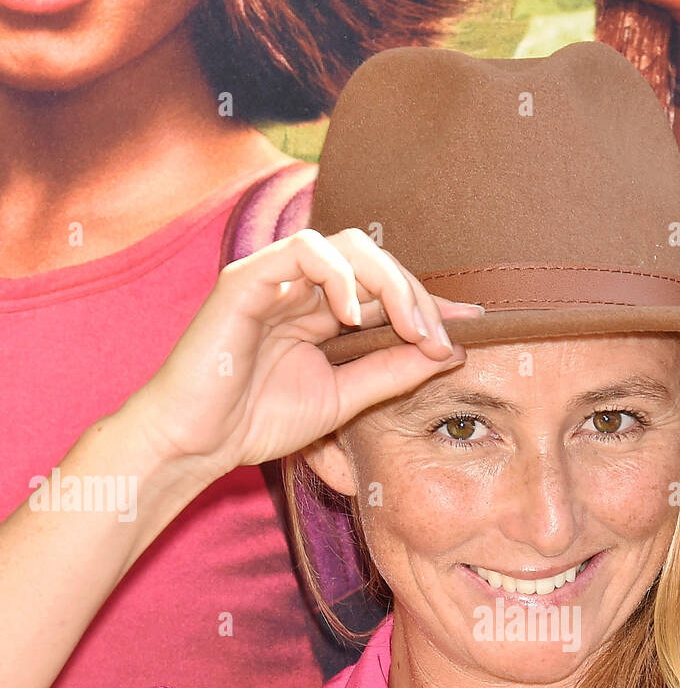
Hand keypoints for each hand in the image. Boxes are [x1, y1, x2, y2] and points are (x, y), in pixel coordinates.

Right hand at [130, 227, 483, 474]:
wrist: (198, 442)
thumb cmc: (258, 420)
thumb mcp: (344, 400)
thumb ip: (392, 372)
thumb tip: (450, 350)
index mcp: (321, 311)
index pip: (385, 288)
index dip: (430, 302)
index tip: (472, 327)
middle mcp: (301, 287)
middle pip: (375, 259)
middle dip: (416, 293)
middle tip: (438, 336)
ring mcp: (273, 277)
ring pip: (347, 245)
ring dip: (389, 282)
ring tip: (408, 327)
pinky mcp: (246, 279)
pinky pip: (303, 251)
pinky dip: (338, 277)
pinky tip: (353, 317)